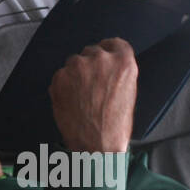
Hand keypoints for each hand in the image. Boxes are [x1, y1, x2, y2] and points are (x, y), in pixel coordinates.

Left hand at [49, 38, 136, 152]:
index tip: (105, 57)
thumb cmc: (115, 127)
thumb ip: (119, 73)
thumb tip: (109, 66)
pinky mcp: (60, 77)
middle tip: (92, 85)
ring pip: (75, 62)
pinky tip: (72, 101)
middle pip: (93, 51)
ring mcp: (78, 67)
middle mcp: (101, 59)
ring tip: (82, 97)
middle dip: (92, 65)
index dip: (109, 51)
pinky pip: (61, 75)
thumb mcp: (129, 93)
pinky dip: (64, 85)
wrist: (96, 146)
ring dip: (77, 74)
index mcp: (123, 62)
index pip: (115, 43)